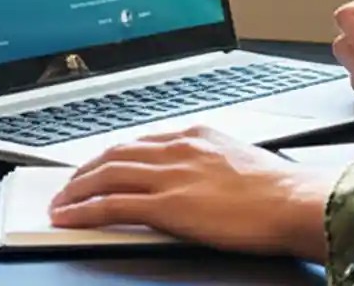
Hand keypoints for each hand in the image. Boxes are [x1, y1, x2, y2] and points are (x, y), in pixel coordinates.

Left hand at [48, 126, 334, 261]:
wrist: (294, 203)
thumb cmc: (280, 190)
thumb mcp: (240, 162)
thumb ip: (211, 164)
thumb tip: (199, 181)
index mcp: (198, 136)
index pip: (143, 142)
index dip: (114, 155)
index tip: (101, 164)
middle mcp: (180, 148)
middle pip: (117, 154)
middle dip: (87, 169)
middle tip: (69, 184)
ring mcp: (171, 176)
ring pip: (107, 175)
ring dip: (76, 189)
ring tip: (60, 202)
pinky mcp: (166, 206)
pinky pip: (111, 206)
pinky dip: (83, 210)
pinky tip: (68, 217)